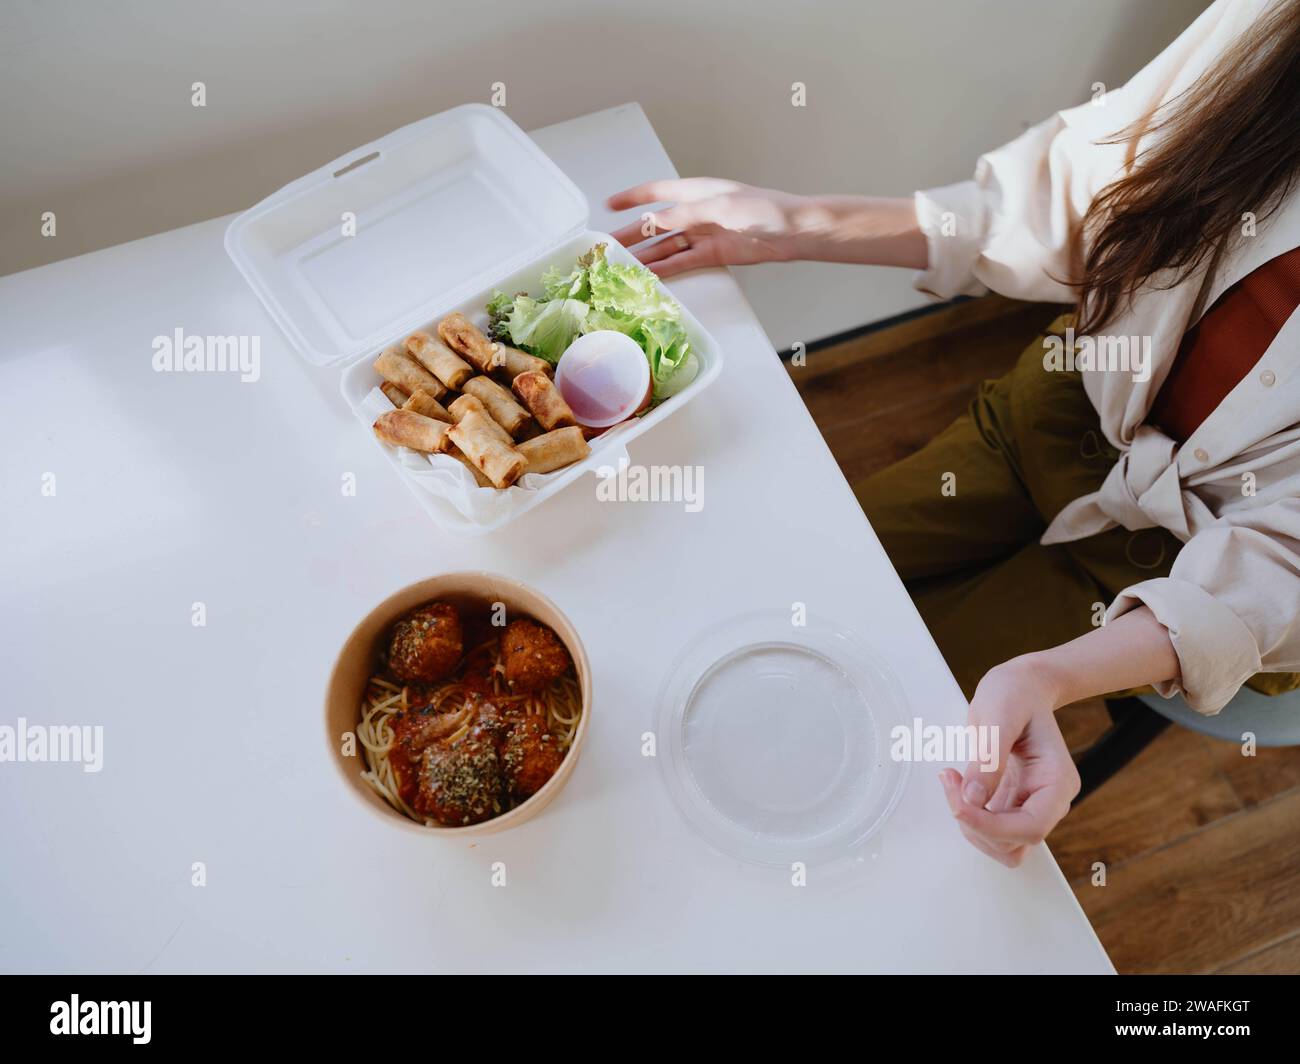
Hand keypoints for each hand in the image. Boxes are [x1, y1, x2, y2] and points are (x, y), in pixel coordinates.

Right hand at [606, 178, 806, 277]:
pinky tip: (650, 276)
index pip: (656, 192)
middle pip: (655, 223)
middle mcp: (695, 211)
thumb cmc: (761, 208)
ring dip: (646, 256)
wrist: (790, 231)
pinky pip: (682, 261)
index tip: (609, 205)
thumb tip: (655, 221)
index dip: (632, 198)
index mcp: (695, 191)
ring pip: (666, 245)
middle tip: (608, 246)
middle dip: (631, 234)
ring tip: (623, 267)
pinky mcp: (712, 254)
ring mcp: (702, 234)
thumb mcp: (719, 206)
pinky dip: (667, 269)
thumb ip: (685, 214)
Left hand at [938, 656, 1081, 866]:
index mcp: (1057, 782)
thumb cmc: (1015, 694)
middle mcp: (1048, 800)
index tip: (958, 803)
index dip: (990, 826)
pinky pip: (988, 827)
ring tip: (952, 781)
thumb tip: (972, 800)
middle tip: (951, 782)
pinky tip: (955, 782)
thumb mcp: (999, 716)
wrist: (1019, 687)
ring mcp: (1029, 803)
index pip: (1030, 828)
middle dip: (975, 823)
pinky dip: (967, 814)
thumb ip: (988, 760)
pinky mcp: (1009, 801)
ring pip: (1000, 843)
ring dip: (969, 824)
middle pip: (1013, 842)